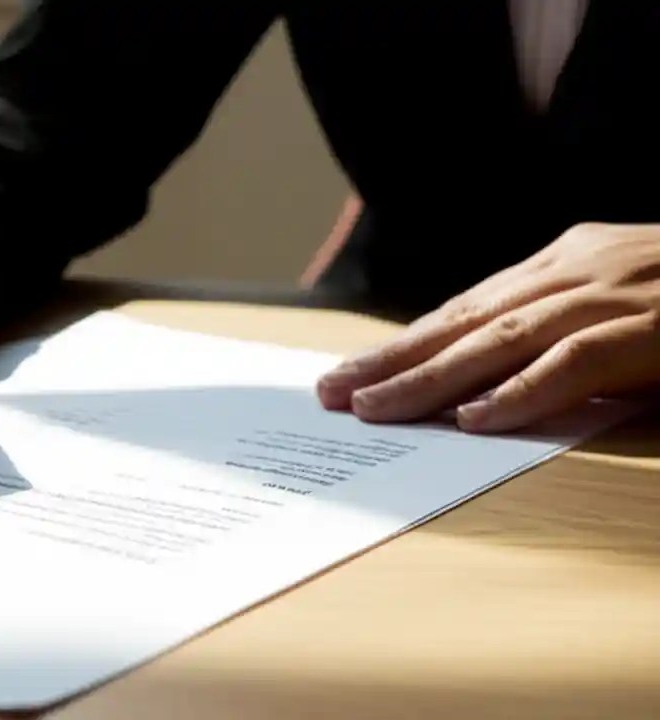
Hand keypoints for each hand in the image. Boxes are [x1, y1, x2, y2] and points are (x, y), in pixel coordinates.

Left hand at [315, 222, 659, 431]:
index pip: (467, 306)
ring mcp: (614, 296)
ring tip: (376, 409)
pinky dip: (524, 391)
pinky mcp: (653, 329)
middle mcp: (578, 270)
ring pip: (502, 339)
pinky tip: (474, 419)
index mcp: (567, 260)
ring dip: (432, 378)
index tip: (354, 370)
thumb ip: (562, 330)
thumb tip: (490, 383)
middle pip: (465, 320)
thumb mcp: (622, 298)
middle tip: (332, 392)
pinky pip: (576, 363)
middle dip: (393, 360)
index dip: (407, 342)